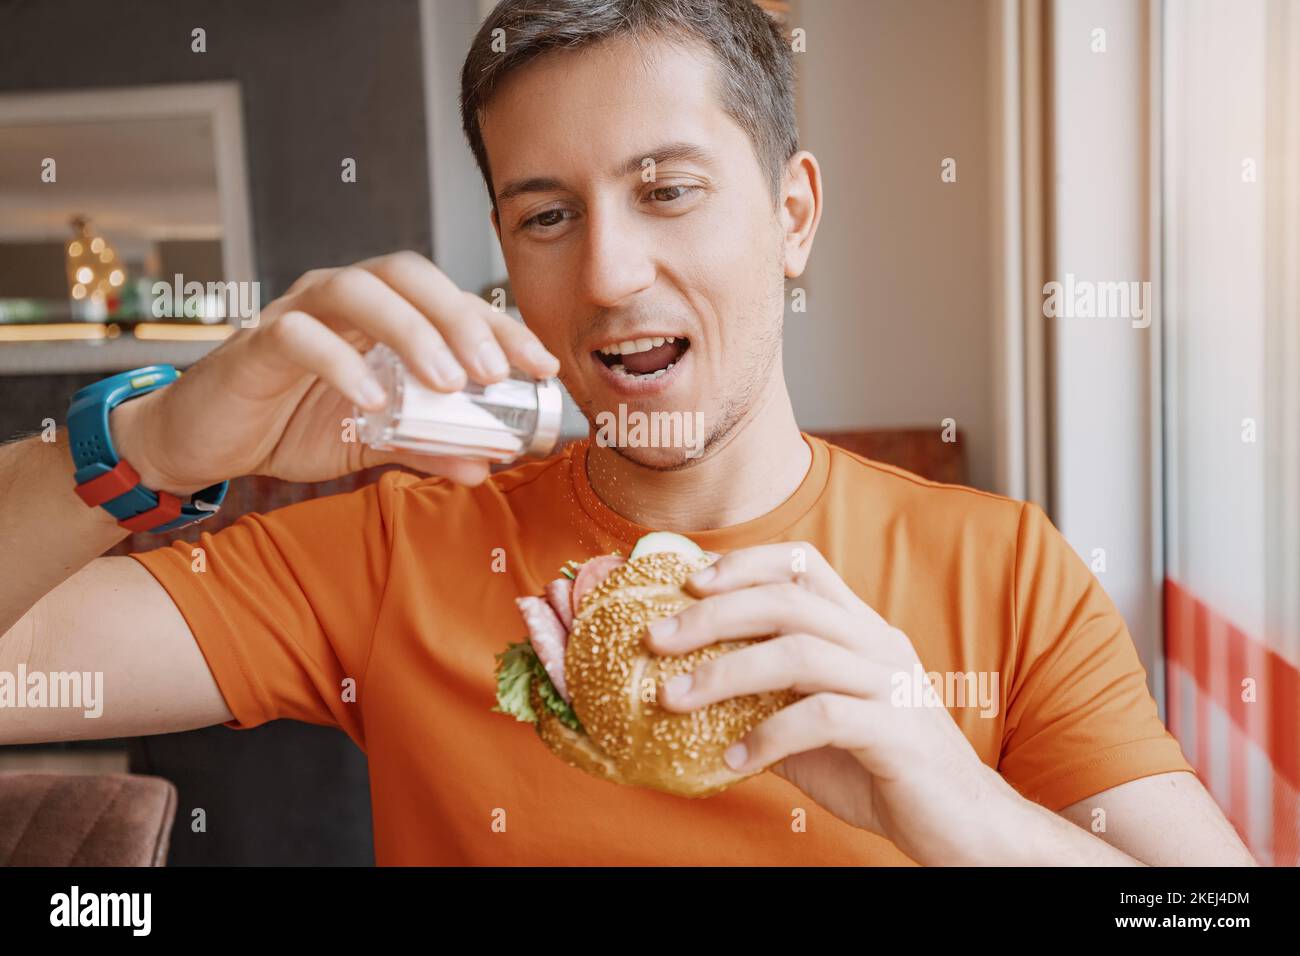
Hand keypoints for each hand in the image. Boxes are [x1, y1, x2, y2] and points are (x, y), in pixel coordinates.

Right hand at [110, 251, 559, 492]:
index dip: (500, 326)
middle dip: (461, 318)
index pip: (449, 300)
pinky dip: (339, 363)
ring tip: (448, 383)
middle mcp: (342, 299)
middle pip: (409, 276)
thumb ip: (428, 444)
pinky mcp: (255, 342)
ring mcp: (297, 313)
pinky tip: (373, 402)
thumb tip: (489, 462)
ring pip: (356, 290)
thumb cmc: (292, 423)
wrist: (206, 441)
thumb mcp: (374, 440)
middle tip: (496, 372)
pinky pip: (298, 336)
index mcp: (380, 314)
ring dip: (411, 331)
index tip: (543, 366)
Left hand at [648, 541, 1023, 864]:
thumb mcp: (814, 727)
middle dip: (712, 614)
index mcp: (860, 629)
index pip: (802, 565)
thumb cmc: (882, 770)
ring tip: (671, 700)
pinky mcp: (896, 733)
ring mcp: (890, 685)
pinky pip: (821, 719)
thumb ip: (765, 701)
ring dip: (724, 673)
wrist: (962, 825)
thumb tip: (686, 692)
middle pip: (788, 601)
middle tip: (655, 637)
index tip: (687, 580)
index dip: (742, 564)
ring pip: (799, 653)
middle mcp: (877, 644)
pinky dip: (767, 736)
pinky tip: (731, 761)